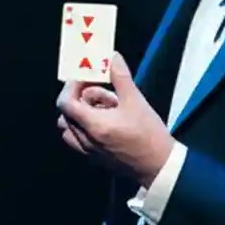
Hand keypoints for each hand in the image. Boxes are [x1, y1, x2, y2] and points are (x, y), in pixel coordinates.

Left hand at [55, 53, 174, 187]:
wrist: (159, 166)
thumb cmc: (148, 134)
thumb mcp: (136, 101)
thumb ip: (121, 77)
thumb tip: (113, 57)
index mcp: (93, 125)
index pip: (65, 103)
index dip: (70, 88)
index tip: (84, 80)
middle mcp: (85, 140)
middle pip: (66, 114)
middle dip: (79, 99)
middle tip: (99, 92)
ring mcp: (88, 152)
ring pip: (69, 129)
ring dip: (80, 115)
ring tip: (102, 109)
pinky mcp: (94, 159)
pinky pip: (78, 141)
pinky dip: (83, 128)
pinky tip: (105, 123)